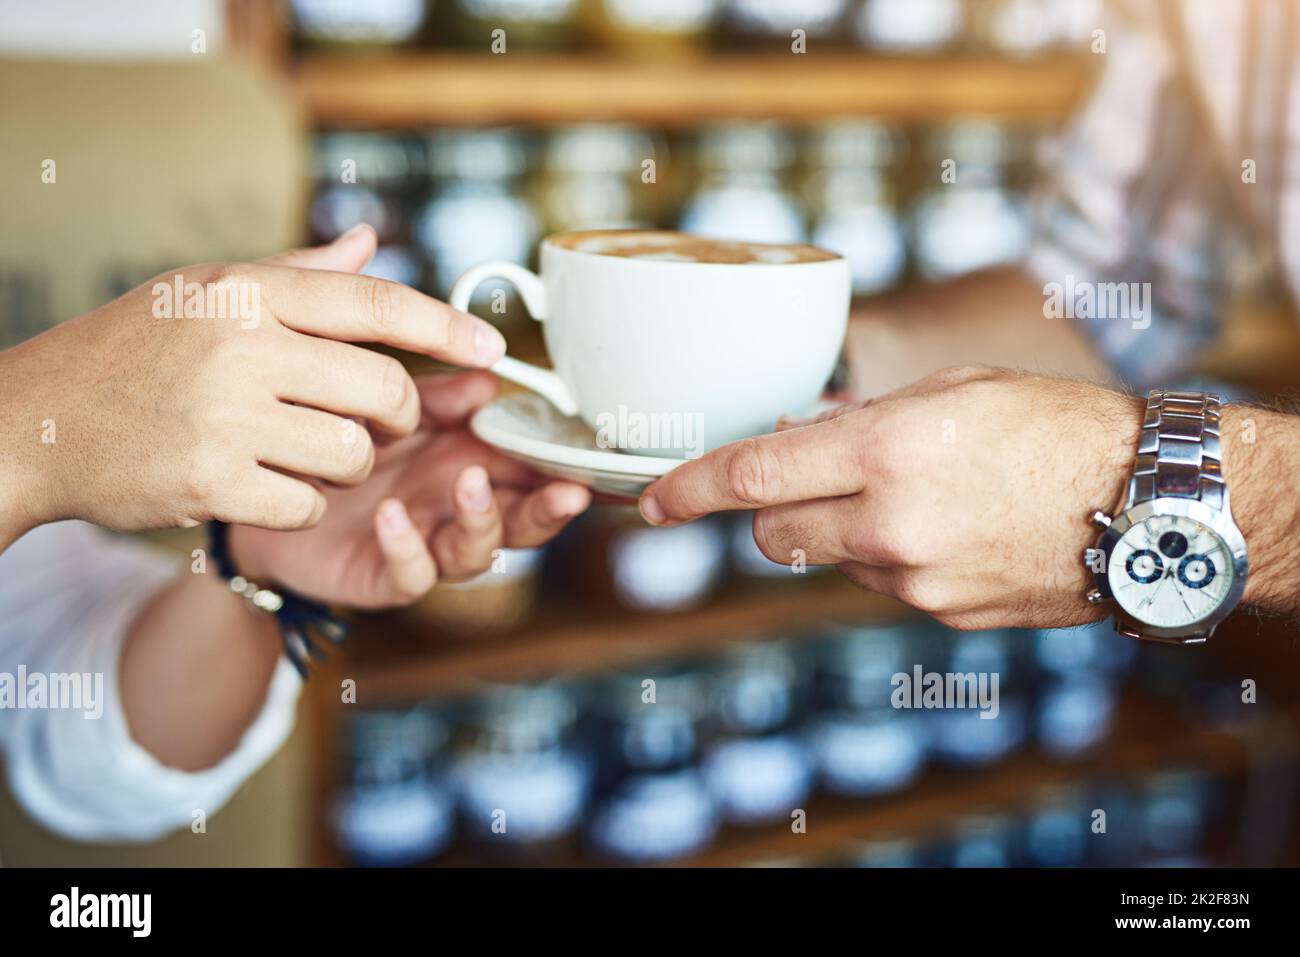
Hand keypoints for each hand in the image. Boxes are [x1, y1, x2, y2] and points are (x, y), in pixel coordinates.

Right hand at [0, 225, 506, 546]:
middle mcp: (243, 345)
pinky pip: (307, 504)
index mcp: (249, 291)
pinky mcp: (212, 481)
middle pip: (386, 389)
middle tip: (384, 422)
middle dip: (401, 415)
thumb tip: (371, 244)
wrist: (37, 419)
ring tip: (302, 452)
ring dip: (347, 464)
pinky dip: (298, 504)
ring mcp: (227, 415)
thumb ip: (299, 275)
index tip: (493, 349)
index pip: (377, 304)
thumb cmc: (133, 349)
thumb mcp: (207, 291)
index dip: (447, 327)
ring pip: (354, 453)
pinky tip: (261, 485)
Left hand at [227, 371, 590, 608]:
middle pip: (524, 521)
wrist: (271, 486)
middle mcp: (460, 511)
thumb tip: (488, 379)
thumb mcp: (397, 410)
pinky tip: (393, 517)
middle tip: (569, 492)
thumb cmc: (346, 445)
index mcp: (476, 464)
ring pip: (477, 552)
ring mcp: (428, 546)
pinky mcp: (384, 576)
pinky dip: (407, 547)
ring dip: (483, 520)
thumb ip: (439, 398)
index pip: (537, 472)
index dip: (575, 472)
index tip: (605, 463)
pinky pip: (409, 573)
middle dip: (550, 509)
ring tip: (469, 483)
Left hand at [639, 366, 1142, 629]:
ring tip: (917, 499)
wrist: (1144, 504)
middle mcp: (889, 522)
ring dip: (842, 531)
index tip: (651, 501)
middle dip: (771, 514)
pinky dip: (892, 559)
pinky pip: (883, 585)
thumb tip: (799, 432)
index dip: (689, 490)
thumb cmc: (1054, 426)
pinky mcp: (940, 614)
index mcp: (887, 449)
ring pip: (830, 561)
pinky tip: (950, 531)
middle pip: (774, 535)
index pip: (754, 477)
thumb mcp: (952, 391)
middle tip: (802, 487)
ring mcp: (914, 579)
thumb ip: (863, 416)